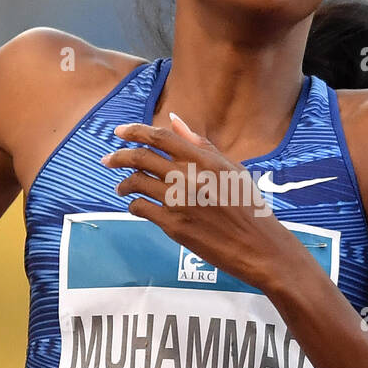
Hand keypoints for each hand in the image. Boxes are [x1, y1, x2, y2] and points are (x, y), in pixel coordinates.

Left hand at [103, 113, 304, 289]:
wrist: (259, 246)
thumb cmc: (249, 207)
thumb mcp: (231, 168)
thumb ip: (200, 144)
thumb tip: (174, 120)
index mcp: (205, 160)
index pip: (161, 137)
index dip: (136, 131)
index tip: (119, 132)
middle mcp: (190, 177)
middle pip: (142, 158)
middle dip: (118, 156)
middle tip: (108, 160)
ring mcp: (180, 202)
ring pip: (137, 183)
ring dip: (124, 184)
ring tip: (122, 188)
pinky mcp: (174, 226)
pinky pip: (141, 209)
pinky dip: (133, 205)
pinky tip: (137, 207)